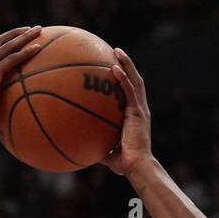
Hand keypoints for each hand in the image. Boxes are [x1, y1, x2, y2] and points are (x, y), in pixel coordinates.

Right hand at [0, 26, 43, 145]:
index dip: (7, 40)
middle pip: (0, 41)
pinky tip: (39, 48)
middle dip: (17, 32)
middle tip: (32, 28)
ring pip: (8, 45)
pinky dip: (26, 52)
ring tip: (39, 30)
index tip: (20, 37)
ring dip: (25, 36)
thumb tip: (10, 110)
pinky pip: (13, 59)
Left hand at [103, 47, 151, 175]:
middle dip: (126, 64)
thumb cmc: (123, 163)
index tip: (113, 66)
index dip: (125, 77)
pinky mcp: (138, 112)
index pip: (131, 91)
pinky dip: (123, 79)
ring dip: (127, 64)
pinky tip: (114, 69)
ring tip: (116, 51)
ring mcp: (140, 109)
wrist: (136, 166)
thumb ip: (95, 142)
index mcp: (135, 115)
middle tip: (114, 51)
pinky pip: (129, 92)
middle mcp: (140, 108)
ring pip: (135, 81)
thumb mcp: (105, 149)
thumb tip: (78, 143)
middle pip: (135, 80)